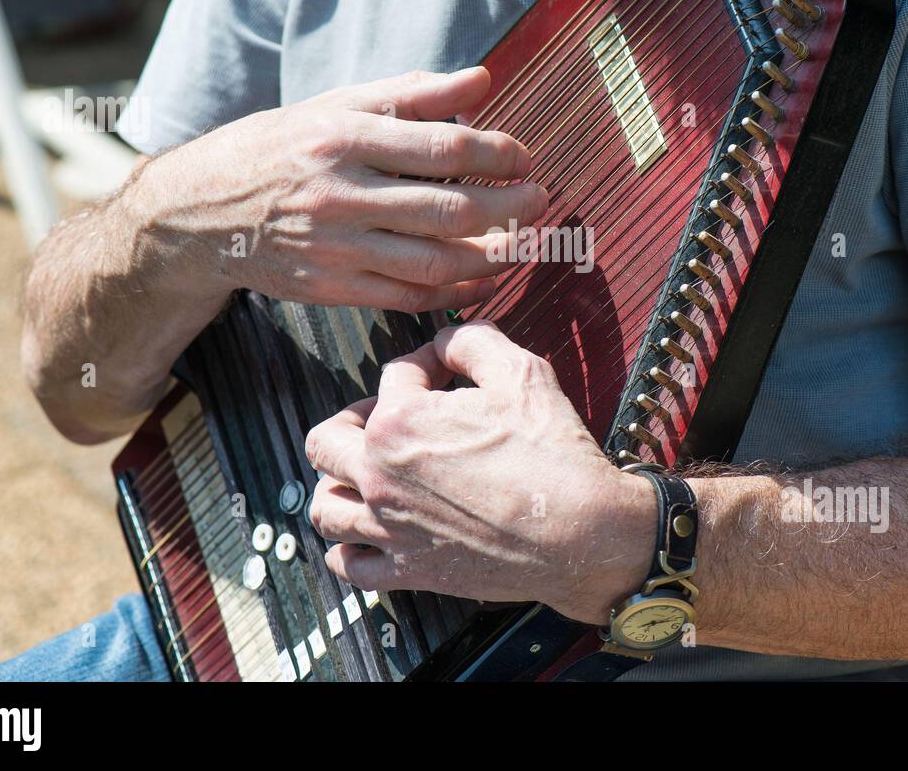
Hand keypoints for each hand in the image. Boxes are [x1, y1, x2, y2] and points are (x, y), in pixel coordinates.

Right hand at [128, 68, 546, 311]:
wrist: (199, 214)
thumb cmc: (279, 149)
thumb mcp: (336, 105)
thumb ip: (411, 93)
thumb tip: (483, 79)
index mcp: (344, 137)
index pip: (444, 145)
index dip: (498, 153)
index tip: (525, 156)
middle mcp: (340, 193)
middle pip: (448, 207)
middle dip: (509, 207)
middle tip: (541, 201)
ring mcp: (335, 246)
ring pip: (434, 260)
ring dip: (492, 256)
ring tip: (525, 243)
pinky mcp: (331, 288)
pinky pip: (409, 297)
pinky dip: (455, 292)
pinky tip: (484, 279)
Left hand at [304, 321, 656, 623]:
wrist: (583, 532)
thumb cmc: (554, 456)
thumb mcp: (521, 372)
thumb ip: (473, 341)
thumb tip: (448, 339)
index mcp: (400, 423)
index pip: (393, 376)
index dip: (424, 364)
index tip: (445, 370)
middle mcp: (381, 477)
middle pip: (327, 441)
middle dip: (353, 419)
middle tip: (384, 417)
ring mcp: (390, 528)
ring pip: (324, 507)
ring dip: (337, 484)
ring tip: (362, 474)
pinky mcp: (408, 570)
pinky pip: (350, 565)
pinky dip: (350, 549)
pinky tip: (371, 532)